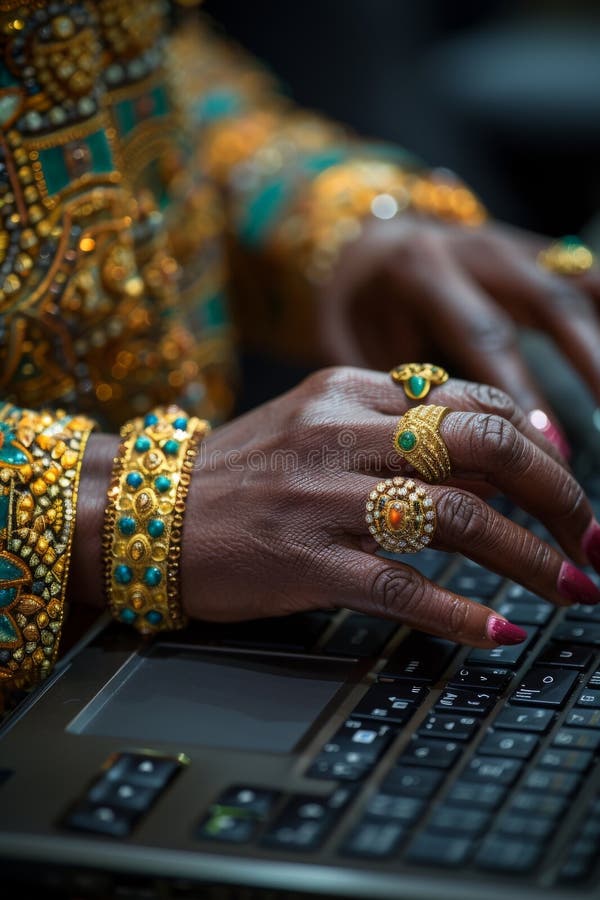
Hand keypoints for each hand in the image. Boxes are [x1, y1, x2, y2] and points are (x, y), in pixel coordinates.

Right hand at [171, 367, 599, 646]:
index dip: (535, 441)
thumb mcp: (317, 424)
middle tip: (592, 537)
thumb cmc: (240, 471)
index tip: (564, 481)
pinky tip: (498, 632)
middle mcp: (343, 432)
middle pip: (483, 448)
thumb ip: (397, 433)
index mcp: (351, 390)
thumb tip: (489, 470)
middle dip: (556, 495)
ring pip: (456, 519)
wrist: (145, 509)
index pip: (471, 402)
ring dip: (529, 559)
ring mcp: (322, 496)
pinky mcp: (303, 559)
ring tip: (571, 589)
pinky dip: (461, 614)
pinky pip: (401, 586)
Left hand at [316, 215, 599, 457]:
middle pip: (545, 306)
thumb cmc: (350, 309)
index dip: (522, 393)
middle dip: (588, 369)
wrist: (358, 243)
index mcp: (421, 272)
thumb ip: (390, 393)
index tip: (550, 449)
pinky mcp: (530, 250)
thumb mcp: (346, 344)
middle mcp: (472, 249)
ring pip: (574, 288)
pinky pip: (579, 274)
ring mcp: (508, 244)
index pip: (484, 337)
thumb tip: (438, 466)